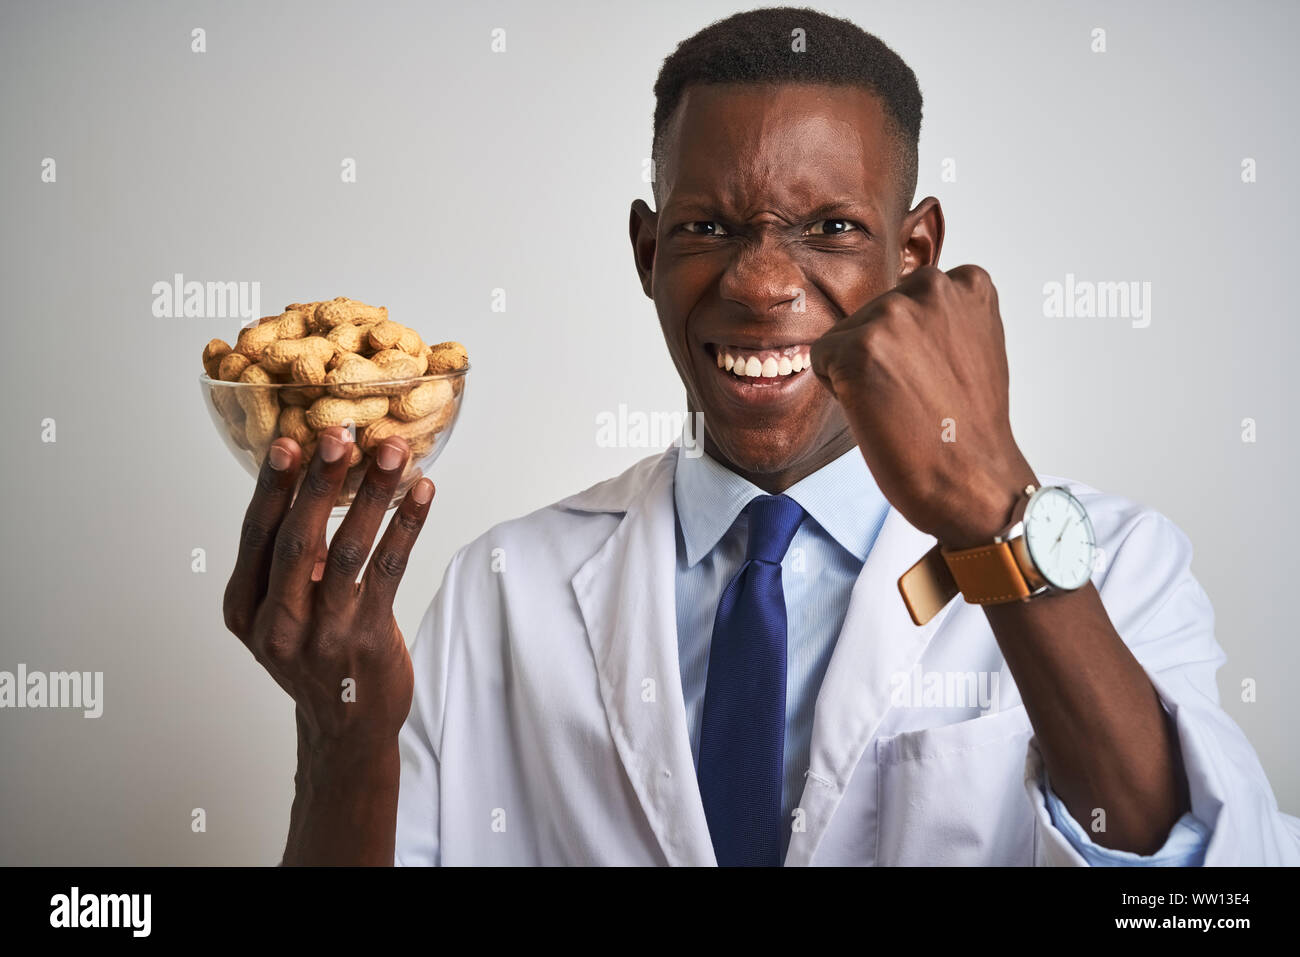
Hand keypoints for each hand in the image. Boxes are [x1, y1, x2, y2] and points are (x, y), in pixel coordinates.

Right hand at [222, 427, 433, 748]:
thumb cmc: (317, 657)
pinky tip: (422, 494)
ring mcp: (322, 635)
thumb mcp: (283, 612)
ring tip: (394, 452)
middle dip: (321, 482)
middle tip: (340, 435)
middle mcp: (278, 623)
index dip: (274, 486)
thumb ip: (288, 562)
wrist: (347, 730)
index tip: (288, 439)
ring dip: (374, 495)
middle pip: (297, 539)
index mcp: (247, 608)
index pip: (257, 534)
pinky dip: (407, 526)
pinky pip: (390, 571)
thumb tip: (314, 480)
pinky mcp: (367, 639)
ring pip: (347, 551)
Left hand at [810, 264, 1036, 548]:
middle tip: (918, 395)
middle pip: (872, 314)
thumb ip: (941, 318)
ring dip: (860, 371)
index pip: (907, 299)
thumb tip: (899, 313)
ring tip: (901, 403)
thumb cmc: (968, 426)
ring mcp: (894, 314)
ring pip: (846, 337)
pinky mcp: (858, 347)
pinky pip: (821, 359)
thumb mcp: (973, 346)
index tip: (938, 374)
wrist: (971, 479)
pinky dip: (839, 390)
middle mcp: (932, 287)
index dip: (913, 343)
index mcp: (967, 282)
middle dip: (884, 354)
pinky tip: (877, 411)